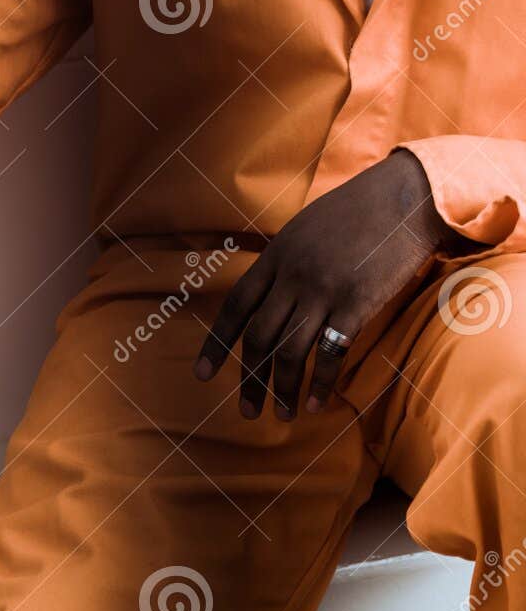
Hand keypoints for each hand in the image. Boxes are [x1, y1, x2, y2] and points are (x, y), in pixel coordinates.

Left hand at [194, 150, 462, 418]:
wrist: (408, 195)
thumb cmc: (357, 211)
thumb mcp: (303, 229)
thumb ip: (281, 264)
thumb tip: (264, 298)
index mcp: (275, 258)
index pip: (235, 308)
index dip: (216, 345)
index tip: (202, 375)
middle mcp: (292, 277)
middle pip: (259, 338)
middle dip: (250, 380)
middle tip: (247, 412)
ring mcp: (323, 291)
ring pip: (290, 351)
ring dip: (283, 389)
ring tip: (282, 415)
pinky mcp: (357, 303)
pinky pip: (331, 352)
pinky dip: (321, 382)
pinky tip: (316, 403)